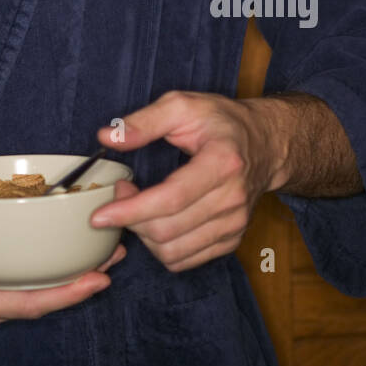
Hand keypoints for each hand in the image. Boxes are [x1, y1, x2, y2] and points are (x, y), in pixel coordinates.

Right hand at [0, 202, 112, 336]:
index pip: (23, 305)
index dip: (64, 295)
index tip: (97, 280)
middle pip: (36, 304)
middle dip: (77, 285)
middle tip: (116, 256)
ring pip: (29, 298)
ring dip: (64, 280)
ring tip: (102, 254)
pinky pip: (17, 290)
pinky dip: (44, 275)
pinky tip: (61, 253)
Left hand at [89, 91, 278, 271]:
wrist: (265, 144)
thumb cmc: (221, 121)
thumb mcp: (182, 105)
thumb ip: (143, 121)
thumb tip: (106, 136)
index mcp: (221, 163)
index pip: (171, 199)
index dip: (132, 210)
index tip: (100, 215)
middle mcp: (232, 200)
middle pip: (168, 230)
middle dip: (131, 219)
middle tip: (121, 192)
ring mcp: (234, 224)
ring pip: (173, 252)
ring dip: (143, 236)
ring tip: (137, 207)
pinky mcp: (231, 240)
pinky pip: (185, 260)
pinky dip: (160, 248)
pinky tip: (154, 222)